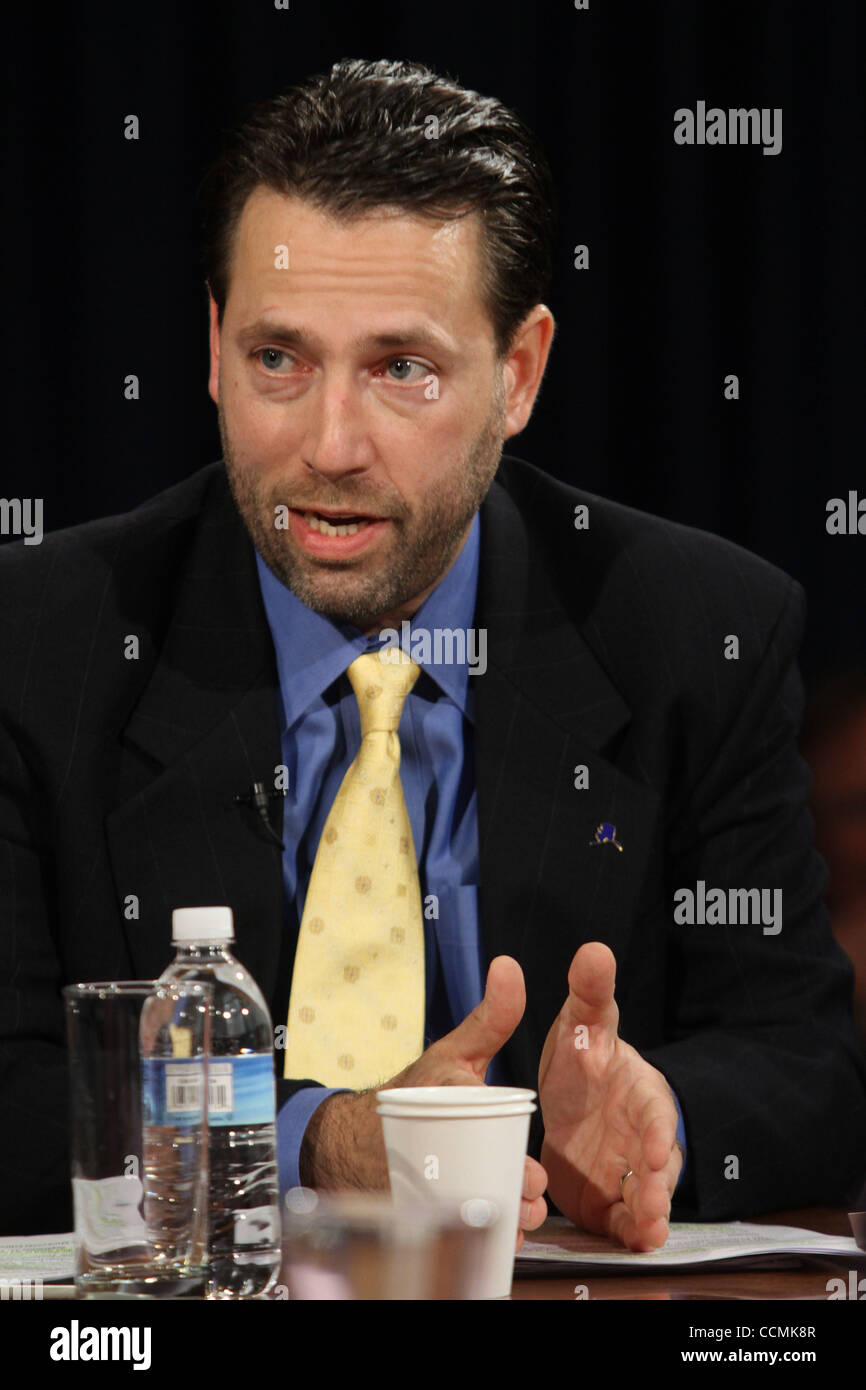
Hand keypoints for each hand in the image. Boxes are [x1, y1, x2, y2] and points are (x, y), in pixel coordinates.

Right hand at [301, 956, 547, 1247]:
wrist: (352, 1140)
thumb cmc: (413, 1092)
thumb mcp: (454, 1051)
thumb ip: (491, 1017)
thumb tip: (510, 967)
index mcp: (438, 1092)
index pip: (473, 1115)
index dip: (509, 1154)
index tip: (533, 1173)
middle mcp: (424, 1136)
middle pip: (474, 1172)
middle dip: (511, 1191)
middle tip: (532, 1193)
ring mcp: (415, 1177)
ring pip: (464, 1205)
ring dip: (496, 1218)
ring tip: (520, 1216)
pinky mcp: (408, 1208)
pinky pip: (445, 1228)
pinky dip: (472, 1239)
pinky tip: (496, 1236)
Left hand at [538, 941, 682, 1250]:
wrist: (568, 1097)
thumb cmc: (585, 1055)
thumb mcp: (582, 1022)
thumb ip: (589, 991)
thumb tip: (593, 949)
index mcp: (639, 1090)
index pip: (657, 1110)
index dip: (658, 1130)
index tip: (655, 1148)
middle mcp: (641, 1133)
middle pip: (659, 1162)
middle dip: (658, 1185)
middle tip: (654, 1205)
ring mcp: (629, 1167)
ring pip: (648, 1195)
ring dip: (650, 1214)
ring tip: (649, 1233)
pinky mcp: (612, 1197)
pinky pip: (626, 1218)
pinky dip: (631, 1231)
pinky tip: (634, 1241)